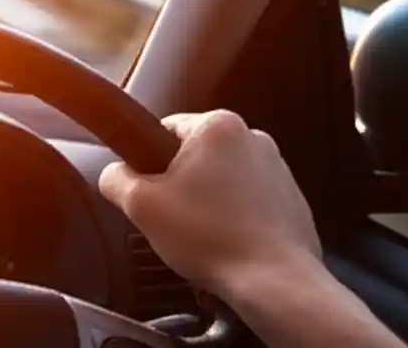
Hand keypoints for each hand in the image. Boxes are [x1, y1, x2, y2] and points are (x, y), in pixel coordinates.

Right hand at [98, 110, 320, 300]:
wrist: (273, 281)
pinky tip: (228, 242)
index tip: (150, 194)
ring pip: (223, 177)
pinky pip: (250, 200)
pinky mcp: (293, 197)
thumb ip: (115, 179)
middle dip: (180, 183)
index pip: (164, 129)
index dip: (148, 163)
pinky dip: (236, 216)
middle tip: (172, 218)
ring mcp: (279, 167)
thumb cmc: (209, 237)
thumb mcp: (141, 206)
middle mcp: (253, 135)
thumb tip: (114, 174)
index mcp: (217, 125)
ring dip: (209, 200)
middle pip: (195, 154)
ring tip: (203, 235)